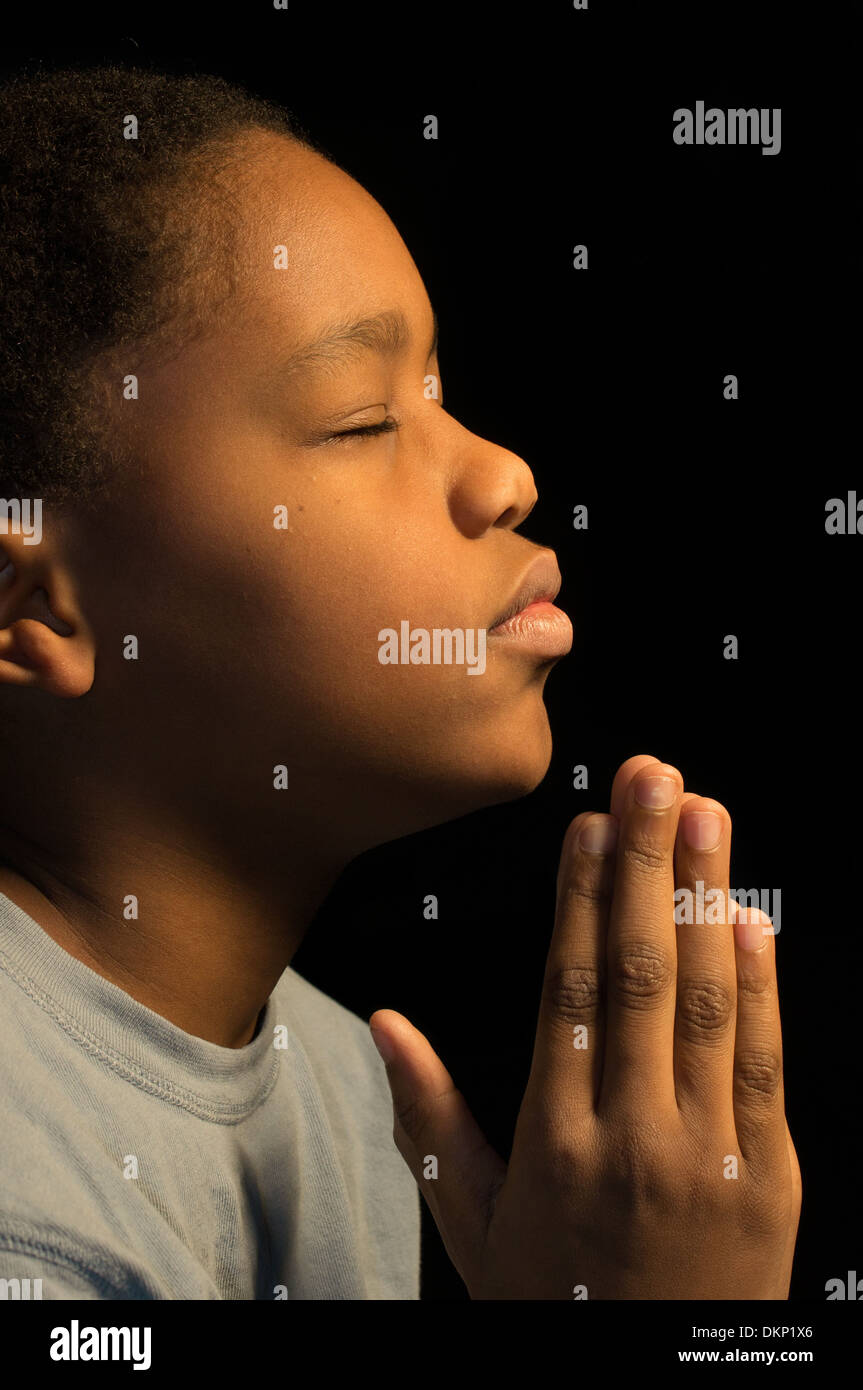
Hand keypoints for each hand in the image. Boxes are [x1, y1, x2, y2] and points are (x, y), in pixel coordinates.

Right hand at [369, 753, 800, 1298]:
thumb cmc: (556, 1305)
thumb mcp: (472, 1225)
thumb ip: (431, 1119)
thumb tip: (387, 1023)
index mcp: (555, 1142)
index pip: (569, 990)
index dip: (580, 898)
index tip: (587, 823)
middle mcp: (633, 1136)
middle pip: (642, 974)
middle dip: (646, 864)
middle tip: (655, 777)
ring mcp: (709, 1153)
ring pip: (710, 1001)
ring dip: (709, 896)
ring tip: (705, 814)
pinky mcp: (768, 1173)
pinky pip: (764, 1062)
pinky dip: (762, 984)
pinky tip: (752, 915)